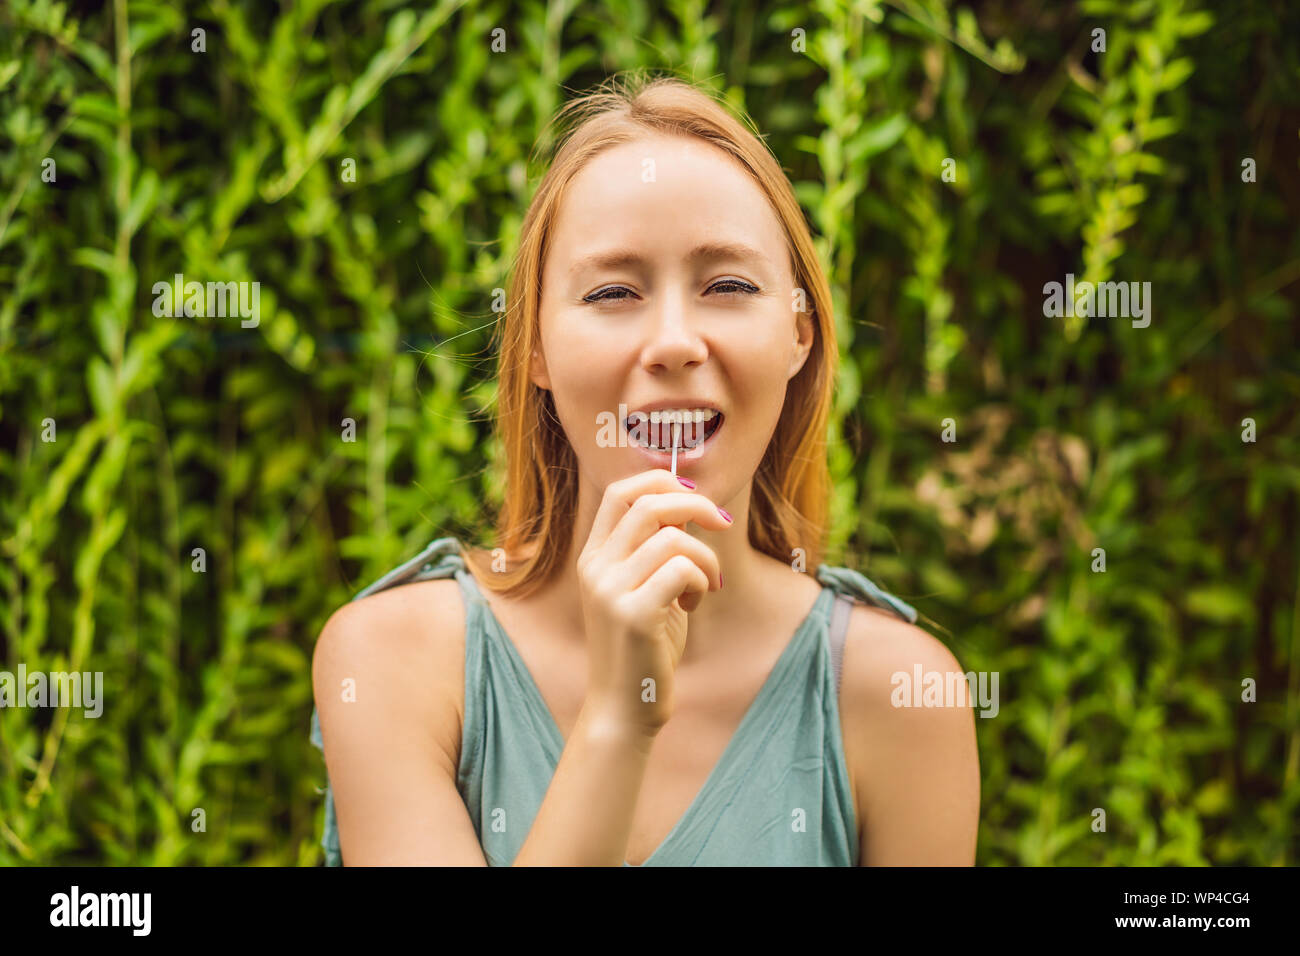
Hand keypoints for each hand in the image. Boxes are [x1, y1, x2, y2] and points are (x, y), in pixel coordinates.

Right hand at [576, 469, 731, 736]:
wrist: (624, 708)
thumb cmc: (643, 648)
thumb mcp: (644, 588)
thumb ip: (657, 548)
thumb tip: (691, 506)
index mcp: (593, 556)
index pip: (620, 491)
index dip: (663, 482)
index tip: (696, 497)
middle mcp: (594, 567)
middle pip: (648, 502)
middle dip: (697, 505)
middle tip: (723, 524)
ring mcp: (609, 590)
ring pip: (673, 538)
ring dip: (706, 558)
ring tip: (705, 586)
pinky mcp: (632, 614)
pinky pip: (681, 569)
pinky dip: (701, 580)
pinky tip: (694, 604)